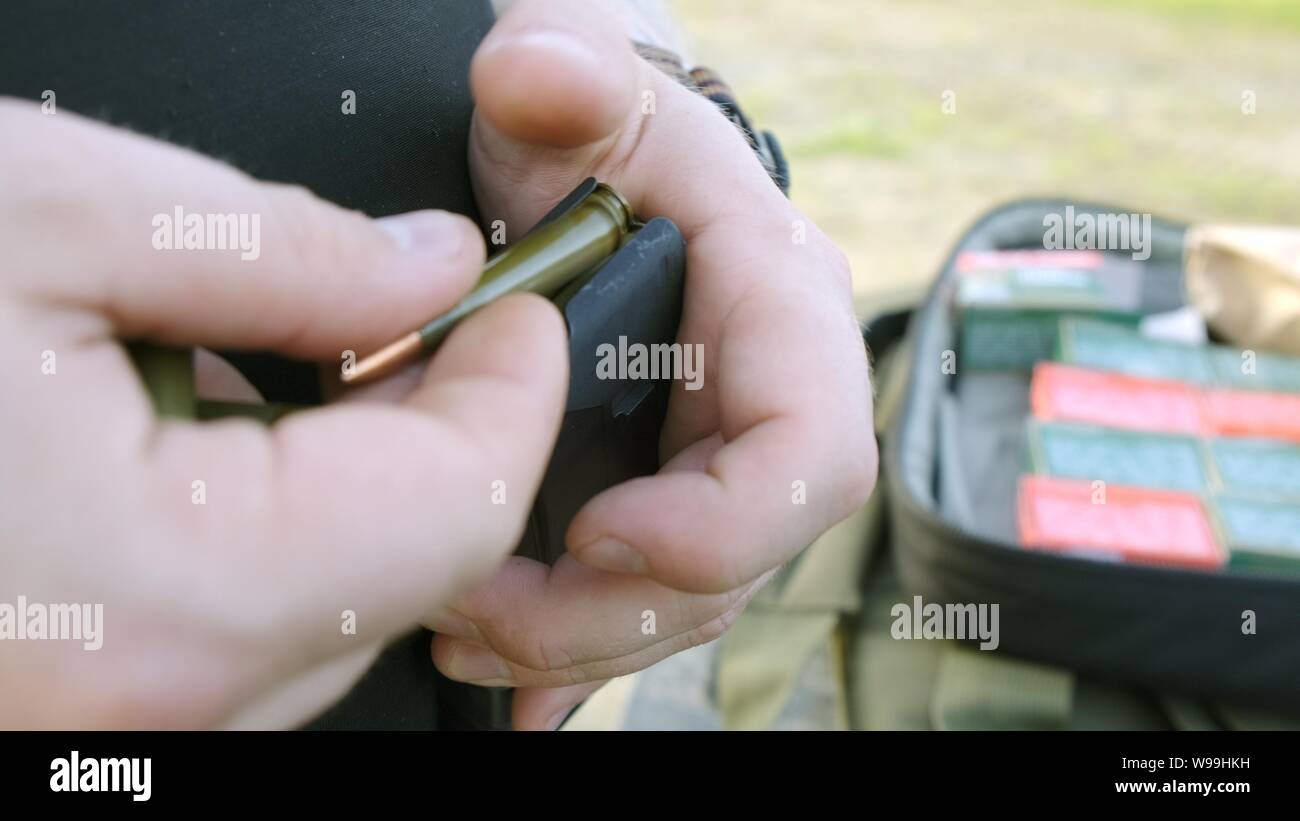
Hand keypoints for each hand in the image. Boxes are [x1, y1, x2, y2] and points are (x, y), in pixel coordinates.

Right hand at [0, 99, 567, 727]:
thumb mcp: (39, 216)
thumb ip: (278, 254)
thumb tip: (427, 270)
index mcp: (159, 599)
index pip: (456, 511)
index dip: (511, 392)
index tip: (513, 306)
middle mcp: (137, 716)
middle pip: (401, 576)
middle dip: (433, 434)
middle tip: (409, 318)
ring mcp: (89, 736)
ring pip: (318, 621)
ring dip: (343, 490)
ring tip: (280, 367)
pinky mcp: (52, 713)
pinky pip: (220, 641)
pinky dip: (253, 541)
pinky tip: (185, 444)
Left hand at [429, 0, 877, 729]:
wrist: (585, 175)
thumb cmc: (590, 131)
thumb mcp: (575, 85)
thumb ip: (564, 69)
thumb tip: (533, 77)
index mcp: (779, 308)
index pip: (812, 450)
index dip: (724, 523)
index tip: (595, 535)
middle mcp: (769, 400)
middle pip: (740, 560)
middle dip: (616, 613)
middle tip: (478, 619)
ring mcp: (721, 458)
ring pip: (685, 599)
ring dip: (577, 643)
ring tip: (460, 641)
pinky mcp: (670, 496)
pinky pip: (648, 599)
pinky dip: (578, 652)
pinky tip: (510, 687)